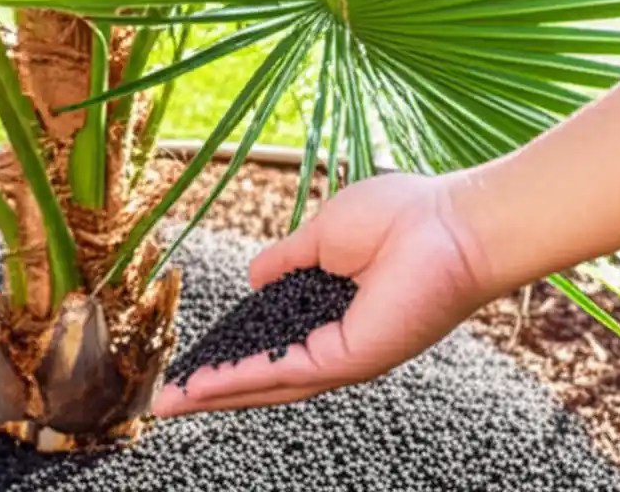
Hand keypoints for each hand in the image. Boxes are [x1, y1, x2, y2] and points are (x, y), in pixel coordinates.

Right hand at [153, 172, 497, 416]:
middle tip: (168, 400)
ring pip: (269, 384)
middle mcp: (337, 343)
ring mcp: (344, 355)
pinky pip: (285, 371)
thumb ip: (284, 262)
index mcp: (331, 313)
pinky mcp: (350, 357)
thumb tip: (252, 278)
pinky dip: (243, 378)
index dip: (229, 356)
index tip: (191, 365)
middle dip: (213, 389)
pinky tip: (207, 384)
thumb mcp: (322, 236)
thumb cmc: (403, 218)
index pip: (270, 344)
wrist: (451, 222)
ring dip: (217, 393)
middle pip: (263, 377)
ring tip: (174, 401)